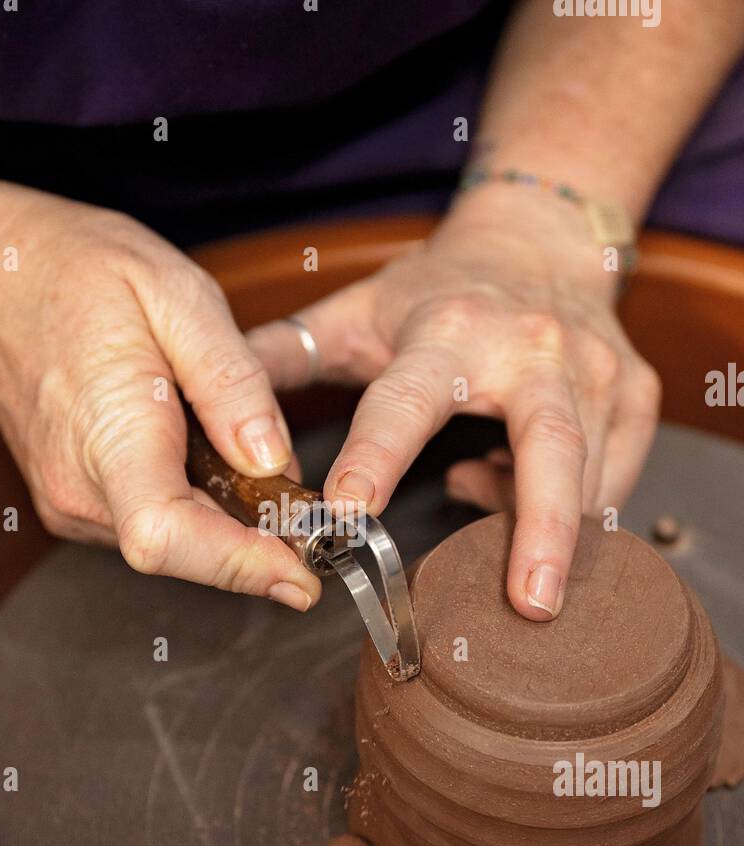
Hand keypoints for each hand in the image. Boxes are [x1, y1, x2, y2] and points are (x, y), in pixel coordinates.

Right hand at [0, 185, 320, 609]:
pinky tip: (206, 456)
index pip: (165, 538)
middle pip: (183, 552)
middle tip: (309, 509)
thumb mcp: (179, 296)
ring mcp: (70, 502)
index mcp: (106, 433)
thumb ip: (231, 382)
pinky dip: (197, 506)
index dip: (238, 566)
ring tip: (250, 458)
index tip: (301, 577)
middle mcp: (78, 488)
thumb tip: (273, 461)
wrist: (0, 276)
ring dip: (228, 521)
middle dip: (257, 543)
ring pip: (174, 544)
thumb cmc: (84, 274)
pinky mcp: (76, 503)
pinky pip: (154, 524)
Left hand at [248, 185, 660, 619]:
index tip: (349, 513)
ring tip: (510, 556)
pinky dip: (575, 506)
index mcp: (450, 332)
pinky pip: (614, 477)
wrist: (540, 241)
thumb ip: (284, 360)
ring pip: (587, 475)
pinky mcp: (636, 395)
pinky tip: (521, 490)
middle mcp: (531, 348)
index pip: (406, 402)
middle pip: (549, 445)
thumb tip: (210, 410)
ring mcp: (596, 371)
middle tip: (528, 604)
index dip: (377, 458)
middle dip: (540, 527)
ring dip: (545, 525)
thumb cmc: (440, 290)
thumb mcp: (358, 312)